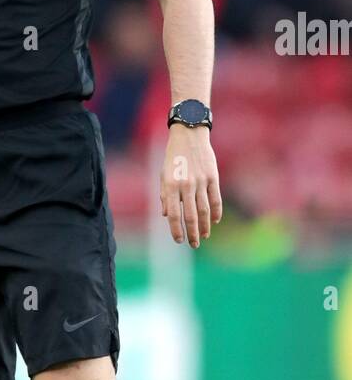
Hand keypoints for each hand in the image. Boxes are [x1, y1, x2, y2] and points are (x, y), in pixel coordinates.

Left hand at [160, 123, 221, 247]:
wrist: (189, 135)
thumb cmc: (173, 157)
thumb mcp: (163, 175)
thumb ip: (165, 195)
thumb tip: (167, 215)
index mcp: (171, 185)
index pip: (174, 214)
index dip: (176, 229)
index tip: (179, 240)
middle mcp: (186, 185)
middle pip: (190, 215)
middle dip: (192, 233)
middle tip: (193, 244)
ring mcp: (201, 181)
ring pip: (204, 210)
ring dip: (205, 226)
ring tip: (204, 236)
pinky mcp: (213, 177)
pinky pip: (216, 198)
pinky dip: (216, 212)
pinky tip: (215, 221)